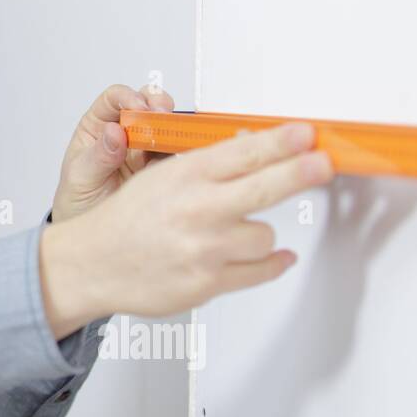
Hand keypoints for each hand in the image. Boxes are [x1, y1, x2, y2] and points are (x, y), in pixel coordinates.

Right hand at [39, 121, 335, 332]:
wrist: (92, 263)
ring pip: (265, 234)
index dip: (282, 141)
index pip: (243, 152)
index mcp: (184, 176)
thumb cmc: (126, 219)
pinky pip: (261, 270)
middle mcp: (197, 210)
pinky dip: (272, 262)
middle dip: (302, 172)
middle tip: (324, 164)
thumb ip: (207, 166)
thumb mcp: (159, 177)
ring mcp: (205, 249)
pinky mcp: (209, 283)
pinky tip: (277, 256)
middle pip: (266, 187)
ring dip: (258, 230)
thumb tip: (255, 147)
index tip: (307, 133)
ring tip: (239, 229)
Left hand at [49, 83, 174, 224]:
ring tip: (175, 137)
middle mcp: (124, 132)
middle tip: (163, 117)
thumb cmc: (78, 201)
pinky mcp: (163, 166)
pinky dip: (184, 149)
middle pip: (146, 103)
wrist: (94, 237)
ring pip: (166, 125)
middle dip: (157, 105)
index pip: (113, 99)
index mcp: (97, 127)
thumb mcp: (80, 180)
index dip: (128, 97)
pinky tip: (183, 155)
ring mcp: (146, 148)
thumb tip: (113, 132)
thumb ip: (96, 157)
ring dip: (174, 126)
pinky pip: (178, 152)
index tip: (138, 108)